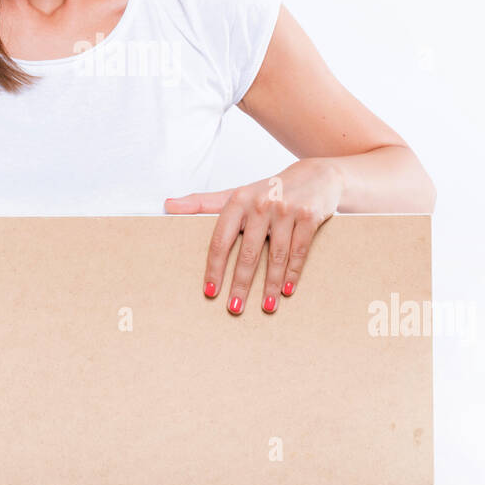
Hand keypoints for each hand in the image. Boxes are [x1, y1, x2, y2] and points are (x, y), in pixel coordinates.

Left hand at [163, 157, 344, 314]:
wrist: (317, 175)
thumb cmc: (269, 191)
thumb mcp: (236, 194)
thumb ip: (203, 203)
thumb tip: (167, 205)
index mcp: (238, 200)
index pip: (221, 239)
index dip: (214, 268)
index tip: (210, 292)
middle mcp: (261, 204)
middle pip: (248, 253)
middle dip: (241, 285)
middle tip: (234, 309)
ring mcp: (286, 210)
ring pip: (276, 256)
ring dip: (271, 286)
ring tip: (266, 307)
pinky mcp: (309, 216)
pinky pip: (299, 252)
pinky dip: (293, 274)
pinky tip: (287, 291)